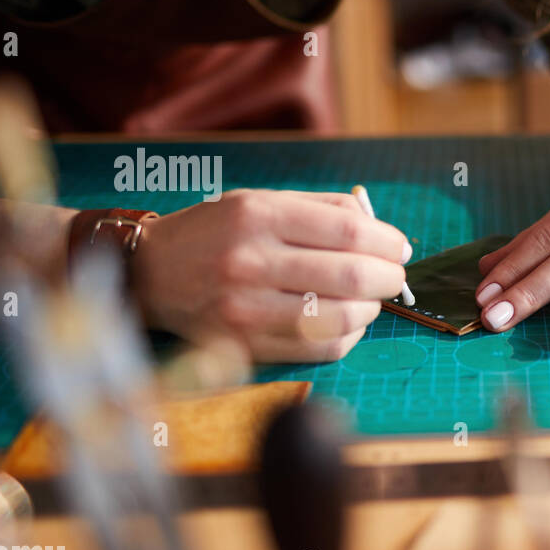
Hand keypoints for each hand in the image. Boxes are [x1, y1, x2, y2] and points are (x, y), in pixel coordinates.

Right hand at [134, 189, 409, 361]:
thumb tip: (384, 233)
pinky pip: (320, 348)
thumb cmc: (216, 233)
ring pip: (340, 316)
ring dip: (371, 309)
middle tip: (395, 277)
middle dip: (388, 278)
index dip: (387, 242)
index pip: (349, 229)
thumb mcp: (260, 202)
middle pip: (350, 274)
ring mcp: (246, 307)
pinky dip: (348, 336)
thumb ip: (321, 210)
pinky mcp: (245, 344)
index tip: (399, 249)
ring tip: (371, 300)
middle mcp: (251, 260)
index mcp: (259, 215)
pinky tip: (348, 322)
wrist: (150, 273)